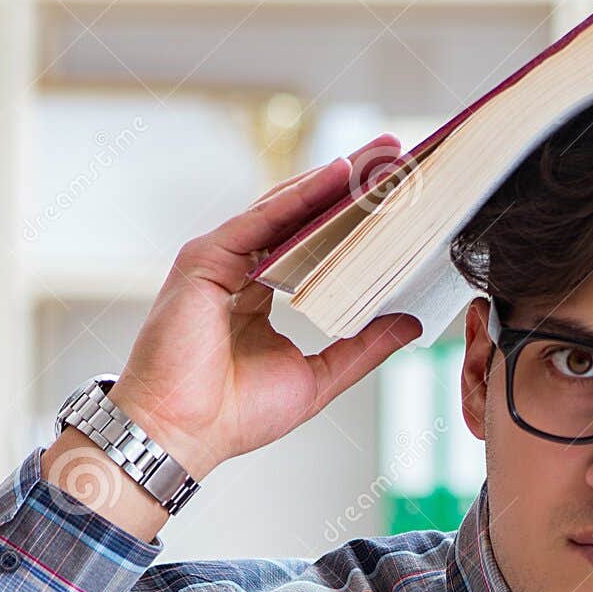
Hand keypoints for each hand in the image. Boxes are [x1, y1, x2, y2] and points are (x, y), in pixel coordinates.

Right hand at [104, 135, 421, 481]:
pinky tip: (337, 176)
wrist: (183, 433)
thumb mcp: (319, 377)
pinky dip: (300, 195)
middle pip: (302, 218)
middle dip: (351, 189)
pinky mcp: (206, 258)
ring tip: (380, 158)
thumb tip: (409, 324)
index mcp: (259, 297)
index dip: (354, 224)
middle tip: (398, 159)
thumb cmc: (234, 414)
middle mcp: (240, 271)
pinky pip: (261, 218)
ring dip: (334, 181)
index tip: (399, 203)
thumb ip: (363, 348)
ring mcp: (220, 260)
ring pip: (285, 208)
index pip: (313, 248)